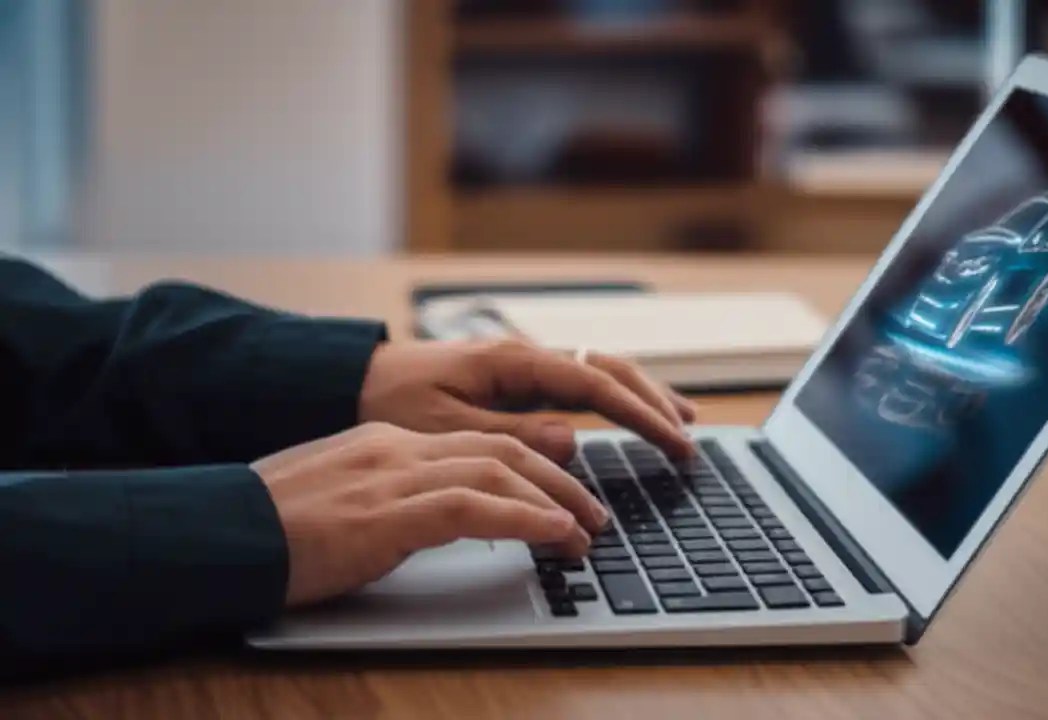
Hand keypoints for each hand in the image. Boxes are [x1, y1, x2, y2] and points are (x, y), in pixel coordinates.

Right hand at [252, 422, 609, 606]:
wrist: (216, 533)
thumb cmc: (271, 526)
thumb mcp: (343, 498)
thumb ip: (393, 497)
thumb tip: (435, 514)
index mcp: (389, 443)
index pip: (480, 443)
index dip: (532, 466)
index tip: (562, 494)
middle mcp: (398, 449)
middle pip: (501, 450)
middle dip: (558, 480)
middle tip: (593, 513)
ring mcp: (392, 476)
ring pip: (498, 471)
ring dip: (555, 501)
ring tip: (587, 530)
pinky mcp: (385, 513)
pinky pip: (472, 506)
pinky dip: (523, 517)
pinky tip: (554, 533)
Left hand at [358, 339, 696, 462]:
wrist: (349, 381)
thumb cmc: (388, 403)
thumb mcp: (444, 429)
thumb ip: (510, 435)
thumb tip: (574, 439)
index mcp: (512, 361)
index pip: (596, 383)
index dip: (641, 413)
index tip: (674, 440)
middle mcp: (525, 357)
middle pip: (610, 369)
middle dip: (655, 402)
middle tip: (690, 440)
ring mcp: (524, 368)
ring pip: (600, 373)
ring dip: (643, 396)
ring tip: (681, 422)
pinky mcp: (516, 383)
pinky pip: (578, 386)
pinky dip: (615, 400)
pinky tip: (632, 416)